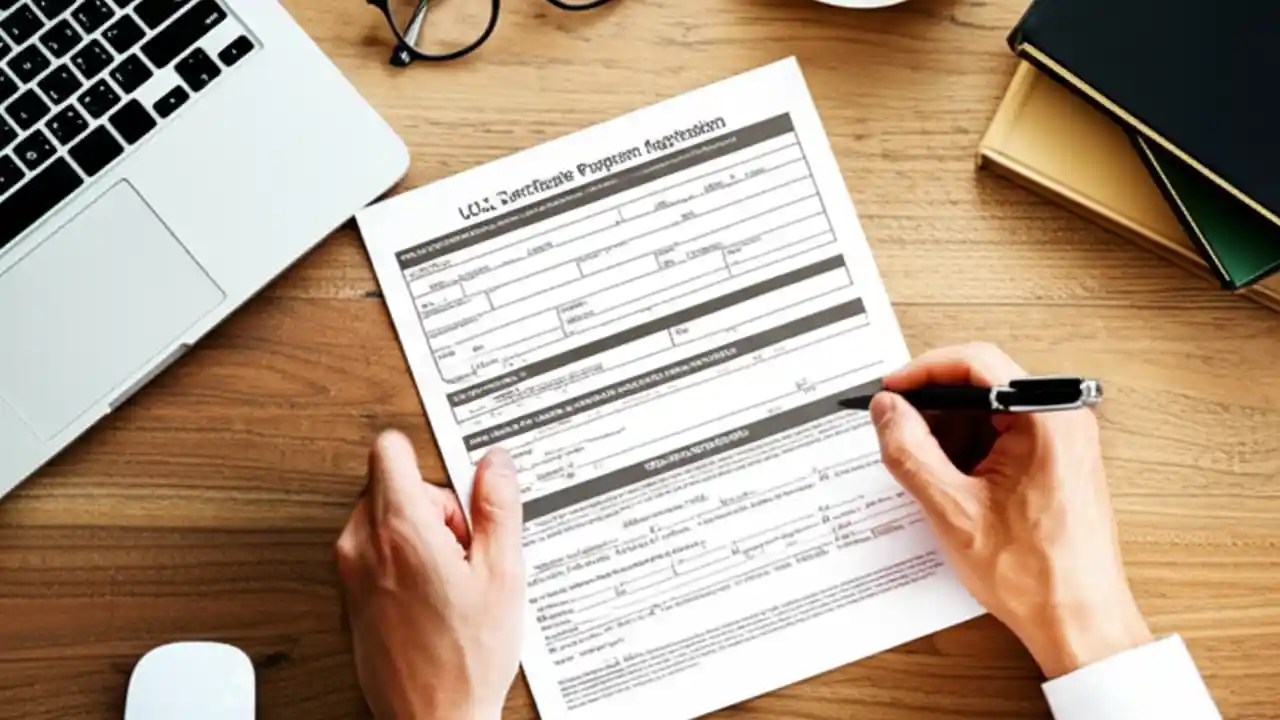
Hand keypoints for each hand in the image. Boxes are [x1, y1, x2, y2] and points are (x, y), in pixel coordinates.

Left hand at [336, 431, 523, 719]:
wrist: (434, 718)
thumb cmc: (465, 659)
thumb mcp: (503, 574)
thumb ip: (498, 507)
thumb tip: (495, 464)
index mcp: (399, 530)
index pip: (389, 450)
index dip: (429, 462)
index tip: (455, 488)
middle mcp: (362, 547)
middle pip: (392, 486)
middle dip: (432, 507)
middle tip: (464, 549)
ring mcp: (351, 574)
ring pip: (383, 520)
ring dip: (418, 536)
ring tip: (452, 578)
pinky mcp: (350, 597)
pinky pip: (376, 554)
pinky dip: (404, 564)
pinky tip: (436, 598)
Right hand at [869, 343, 1151, 677]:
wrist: (1079, 622)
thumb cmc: (1036, 576)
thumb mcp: (951, 510)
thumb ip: (910, 451)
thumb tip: (887, 411)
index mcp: (1047, 420)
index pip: (976, 362)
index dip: (923, 371)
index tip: (890, 390)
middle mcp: (1064, 421)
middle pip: (983, 383)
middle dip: (933, 406)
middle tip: (896, 428)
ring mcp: (1064, 441)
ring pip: (991, 411)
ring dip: (951, 432)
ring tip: (927, 471)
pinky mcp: (1058, 461)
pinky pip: (1005, 435)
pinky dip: (970, 450)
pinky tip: (952, 483)